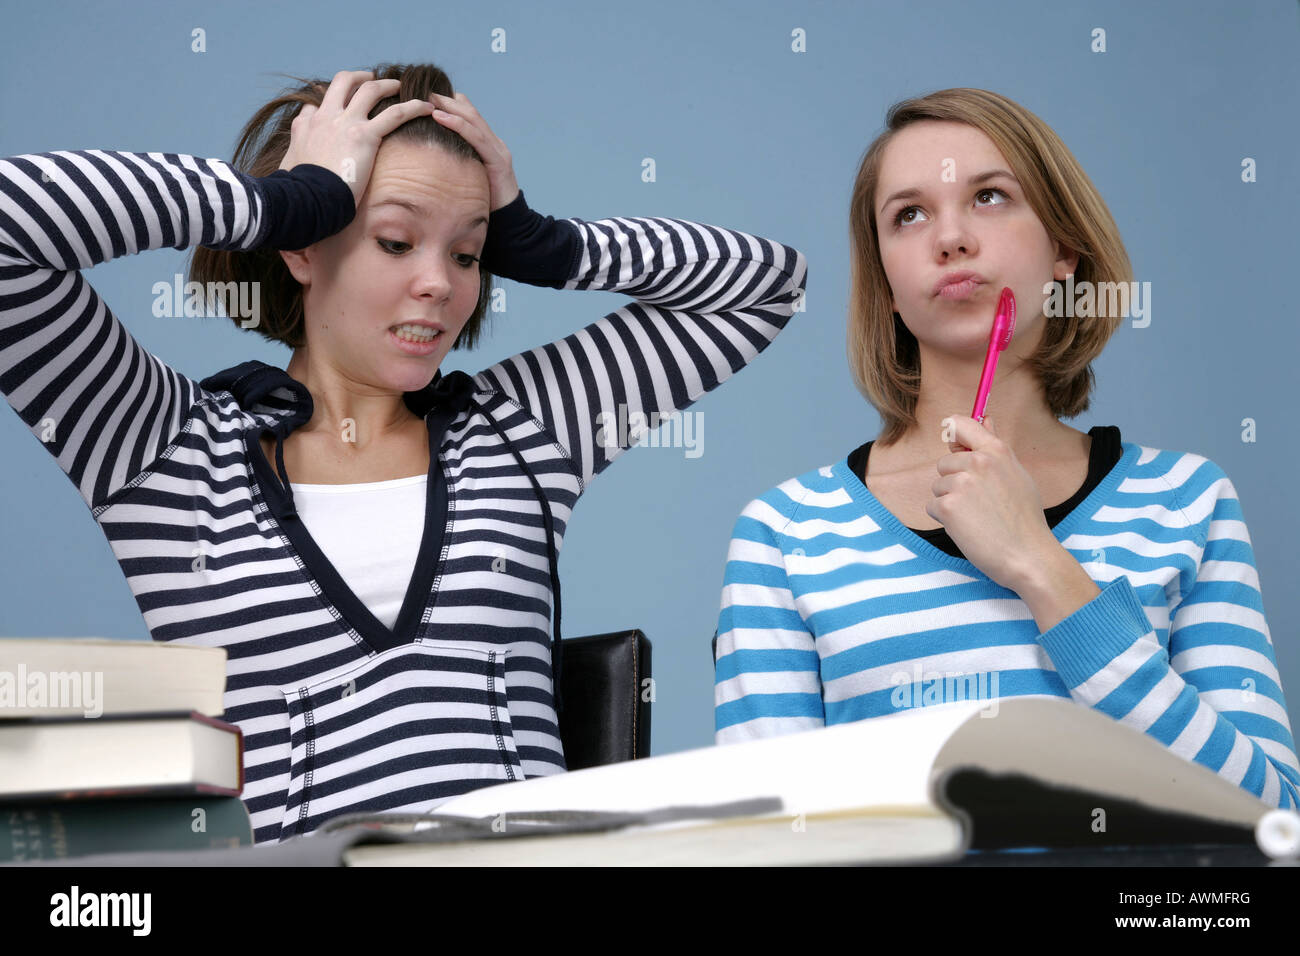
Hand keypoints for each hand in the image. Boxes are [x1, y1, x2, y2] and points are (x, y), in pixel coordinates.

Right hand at [278, 70, 435, 207]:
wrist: (306, 198)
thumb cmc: (299, 193)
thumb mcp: (289, 168)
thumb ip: (295, 156)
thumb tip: (294, 159)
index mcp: (307, 126)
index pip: (317, 103)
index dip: (330, 100)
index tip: (341, 104)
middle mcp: (326, 117)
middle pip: (343, 82)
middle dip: (360, 77)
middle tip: (372, 79)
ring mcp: (346, 123)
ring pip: (370, 90)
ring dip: (387, 85)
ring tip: (400, 86)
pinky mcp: (365, 135)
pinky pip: (395, 114)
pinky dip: (413, 107)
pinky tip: (426, 107)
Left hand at [428, 91, 519, 211]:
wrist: (511, 223)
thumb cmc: (485, 204)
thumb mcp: (467, 179)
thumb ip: (457, 165)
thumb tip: (433, 158)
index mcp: (487, 146)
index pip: (468, 118)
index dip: (449, 104)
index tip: (426, 96)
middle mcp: (494, 143)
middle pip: (469, 113)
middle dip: (446, 100)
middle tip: (423, 89)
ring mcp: (498, 149)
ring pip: (472, 120)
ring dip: (449, 106)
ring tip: (428, 98)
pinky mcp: (498, 160)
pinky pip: (475, 137)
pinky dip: (457, 125)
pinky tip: (440, 117)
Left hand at [926, 414, 1057, 591]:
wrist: (1028, 555)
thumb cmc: (1024, 518)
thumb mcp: (1016, 474)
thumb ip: (995, 447)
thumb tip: (986, 417)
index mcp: (997, 451)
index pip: (961, 424)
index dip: (953, 435)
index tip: (953, 445)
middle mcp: (978, 462)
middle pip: (945, 464)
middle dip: (954, 483)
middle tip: (980, 503)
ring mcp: (961, 483)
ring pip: (938, 487)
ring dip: (951, 503)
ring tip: (978, 517)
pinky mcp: (948, 506)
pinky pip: (933, 506)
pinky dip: (945, 520)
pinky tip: (969, 528)